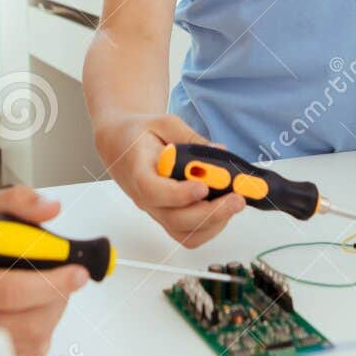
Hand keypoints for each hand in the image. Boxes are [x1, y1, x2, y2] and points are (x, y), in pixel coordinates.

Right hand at [0, 185, 87, 355]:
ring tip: (49, 286)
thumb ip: (14, 202)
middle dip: (57, 296)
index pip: (8, 289)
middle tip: (68, 275)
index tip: (76, 273)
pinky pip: (28, 349)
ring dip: (52, 309)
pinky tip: (33, 304)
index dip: (48, 283)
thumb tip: (49, 207)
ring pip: (32, 339)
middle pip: (28, 322)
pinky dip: (42, 324)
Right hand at [94, 112, 243, 247]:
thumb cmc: (138, 134)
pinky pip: (189, 233)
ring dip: (214, 222)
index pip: (153, 191)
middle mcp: (146, 199)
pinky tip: (223, 206)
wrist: (120, 145)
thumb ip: (190, 137)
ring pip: (184, 233)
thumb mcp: (163, 123)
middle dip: (210, 212)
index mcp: (138, 172)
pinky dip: (211, 226)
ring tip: (234, 202)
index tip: (203, 187)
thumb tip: (219, 151)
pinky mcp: (168, 217)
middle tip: (236, 198)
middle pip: (175, 219)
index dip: (179, 194)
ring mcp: (157, 212)